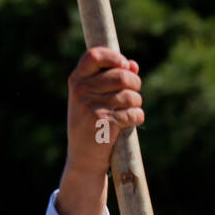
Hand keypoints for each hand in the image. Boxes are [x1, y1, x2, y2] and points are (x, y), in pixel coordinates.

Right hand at [58, 47, 143, 214]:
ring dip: (137, 102)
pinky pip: (132, 113)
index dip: (114, 57)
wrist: (83, 159)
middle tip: (135, 92)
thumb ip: (110, 79)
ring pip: (129, 94)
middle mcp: (81, 91)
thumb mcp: (93, 99)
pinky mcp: (104, 123)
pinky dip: (138, 116)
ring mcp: (91, 107)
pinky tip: (134, 120)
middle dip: (135, 83)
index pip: (95, 55)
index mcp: (76, 80)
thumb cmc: (90, 125)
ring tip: (133, 109)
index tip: (124, 65)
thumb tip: (133, 65)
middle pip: (121, 75)